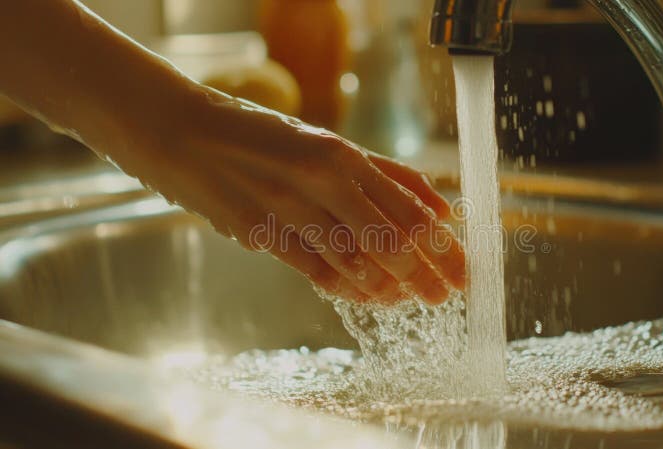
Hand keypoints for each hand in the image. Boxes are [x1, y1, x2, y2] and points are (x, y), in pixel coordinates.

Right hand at [116, 88, 465, 304]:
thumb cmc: (260, 134)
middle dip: (427, 273)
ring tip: (412, 301)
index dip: (442, 245)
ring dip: (390, 286)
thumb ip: (383, 173)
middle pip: (392, 239)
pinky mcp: (261, 234)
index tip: (463, 267)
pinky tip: (370, 297)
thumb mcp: (326, 142)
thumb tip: (438, 205)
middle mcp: (322, 180)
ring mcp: (290, 209)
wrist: (182, 132)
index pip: (409, 208)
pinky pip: (316, 271)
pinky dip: (348, 288)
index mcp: (343, 153)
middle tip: (448, 294)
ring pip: (356, 261)